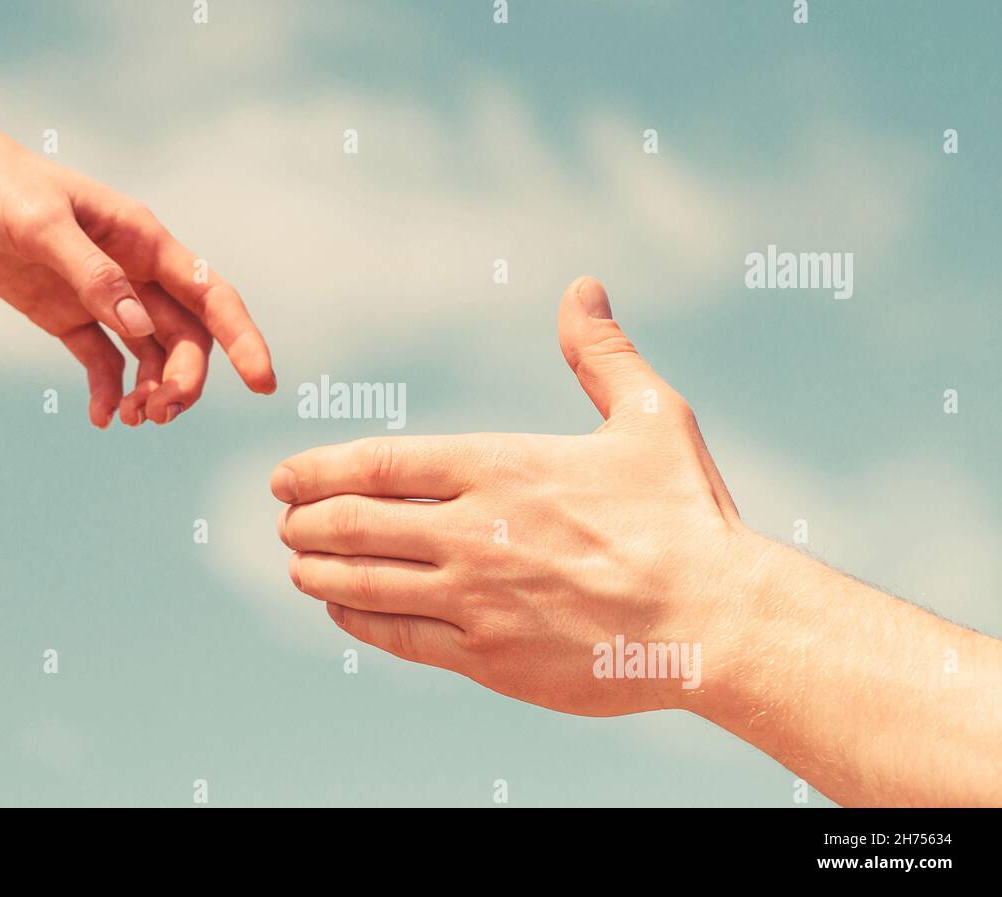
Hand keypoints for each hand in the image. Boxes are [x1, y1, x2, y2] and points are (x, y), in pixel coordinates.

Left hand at [0, 117, 275, 427]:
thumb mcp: (39, 224)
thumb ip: (91, 274)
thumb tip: (138, 326)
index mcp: (144, 239)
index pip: (211, 296)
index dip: (243, 340)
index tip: (262, 384)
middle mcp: (134, 270)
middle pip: (185, 337)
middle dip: (184, 380)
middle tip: (156, 414)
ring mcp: (102, 294)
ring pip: (151, 354)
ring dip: (152, 390)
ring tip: (130, 419)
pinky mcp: (66, 314)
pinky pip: (103, 362)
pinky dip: (108, 392)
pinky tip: (100, 417)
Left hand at [271, 277, 757, 716]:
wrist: (719, 621)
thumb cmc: (687, 517)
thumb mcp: (650, 418)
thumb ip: (600, 355)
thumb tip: (582, 288)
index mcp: (502, 468)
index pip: (381, 465)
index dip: (319, 471)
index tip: (285, 477)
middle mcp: (475, 531)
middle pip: (355, 524)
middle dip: (306, 521)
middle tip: (284, 520)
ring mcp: (478, 598)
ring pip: (364, 584)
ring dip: (318, 572)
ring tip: (298, 563)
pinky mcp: (489, 657)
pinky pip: (399, 638)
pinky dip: (359, 621)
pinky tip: (340, 613)